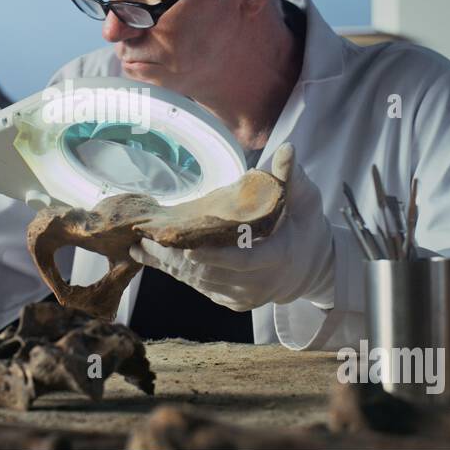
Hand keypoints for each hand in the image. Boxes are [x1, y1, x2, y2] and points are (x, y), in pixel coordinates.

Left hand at [129, 143, 334, 311]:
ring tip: (139, 245)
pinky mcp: (231, 300)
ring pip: (199, 282)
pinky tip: (150, 257)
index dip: (215, 258)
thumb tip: (287, 148)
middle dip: (175, 257)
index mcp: (277, 257)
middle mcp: (258, 283)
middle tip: (145, 238)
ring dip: (168, 265)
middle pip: (210, 273)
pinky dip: (175, 272)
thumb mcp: (306, 199)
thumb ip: (292, 176)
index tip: (187, 250)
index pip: (243, 261)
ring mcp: (244, 296)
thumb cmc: (306, 226)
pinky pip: (199, 286)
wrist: (310, 268)